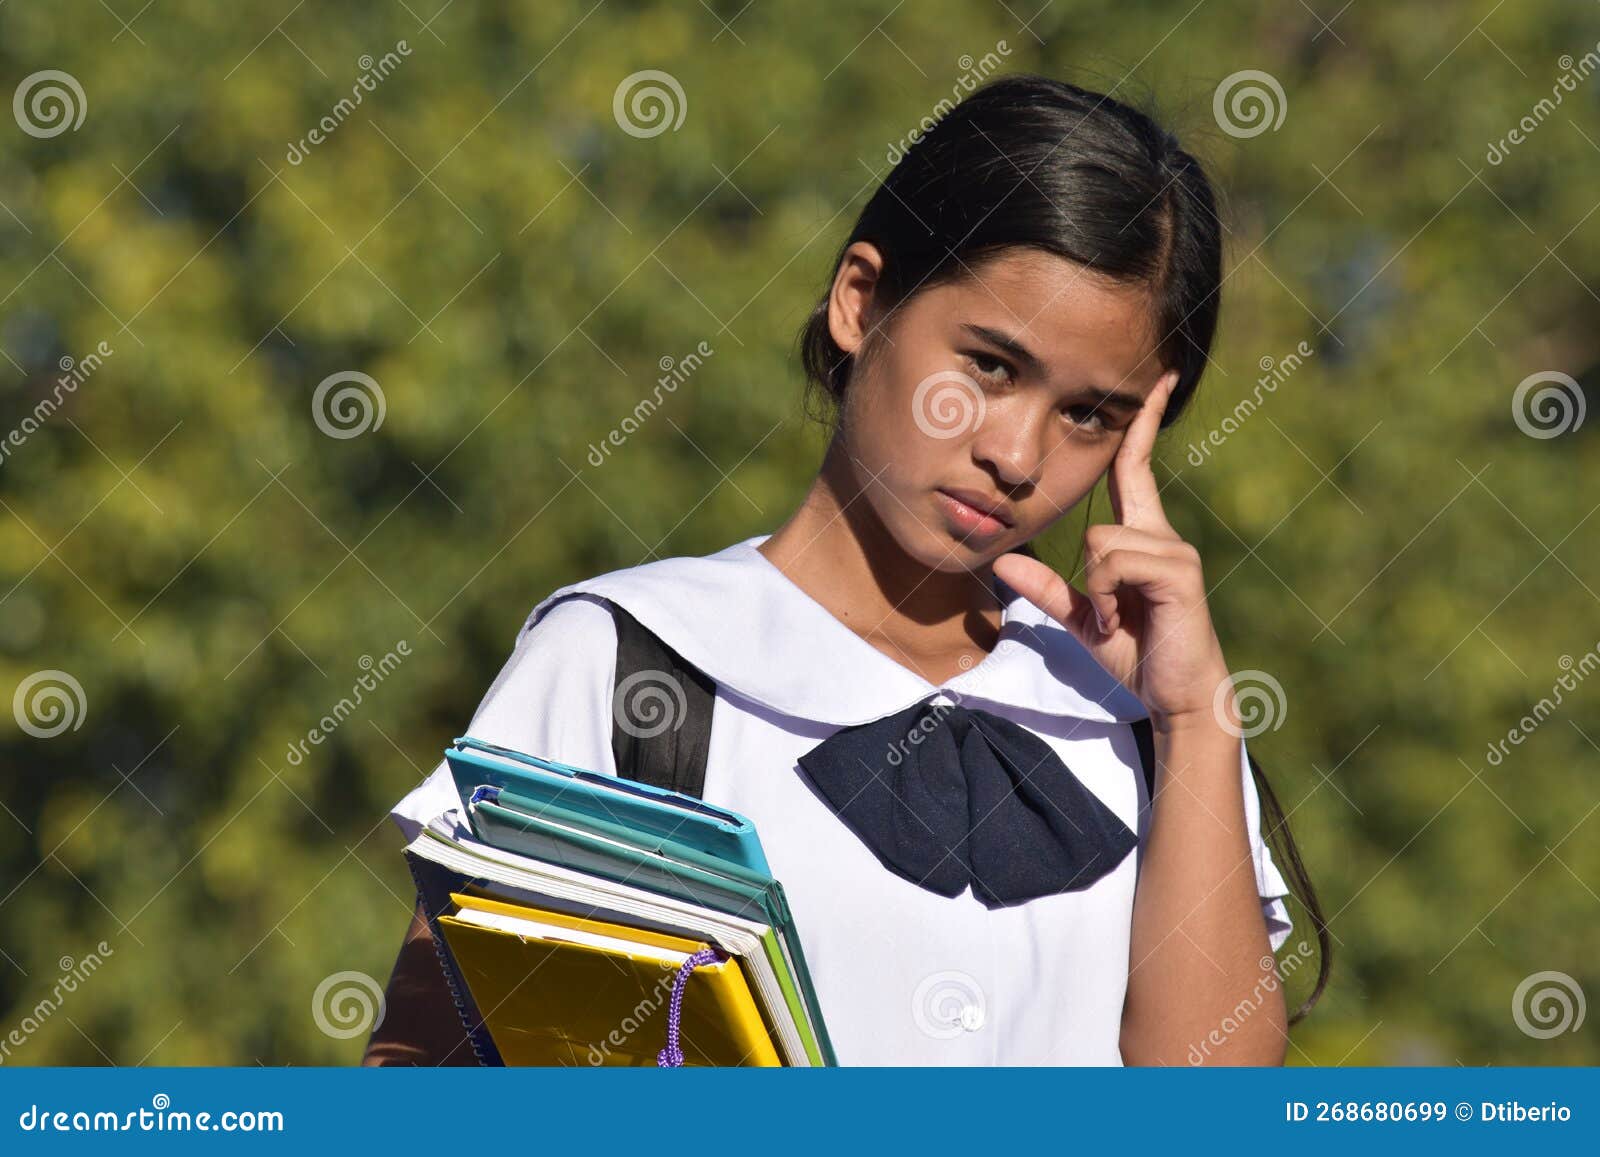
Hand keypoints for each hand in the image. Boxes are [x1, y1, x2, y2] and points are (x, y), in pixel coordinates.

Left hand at [991, 370, 1232, 732]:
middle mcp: (1162, 535)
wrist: (1177, 695)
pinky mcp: (1178, 570)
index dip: (1142, 422)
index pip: (1135, 467)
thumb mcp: (1084, 619)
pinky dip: (1107, 595)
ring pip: (1099, 542)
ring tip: (1119, 620)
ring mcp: (1173, 550)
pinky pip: (1113, 561)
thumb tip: (1002, 564)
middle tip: (1113, 612)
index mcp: (1141, 538)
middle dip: (1101, 553)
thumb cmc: (1139, 655)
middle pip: (1104, 512)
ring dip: (1097, 590)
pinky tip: (1126, 620)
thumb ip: (1048, 590)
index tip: (1160, 378)